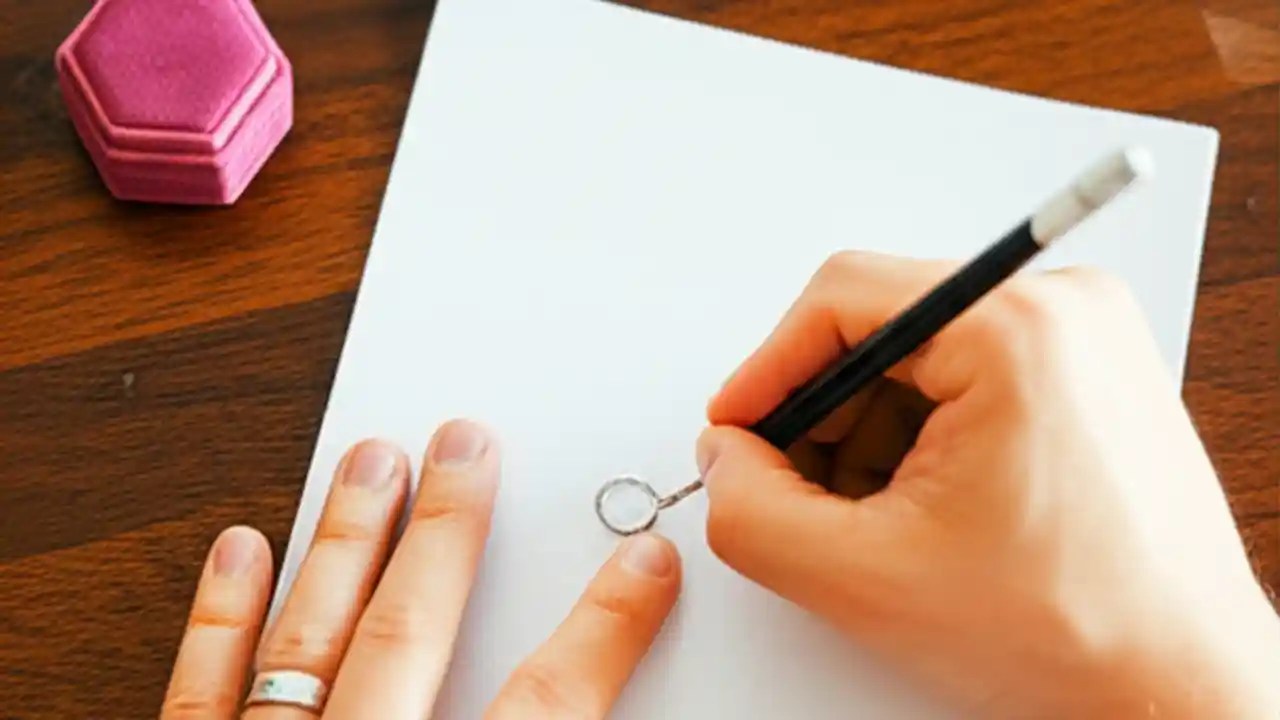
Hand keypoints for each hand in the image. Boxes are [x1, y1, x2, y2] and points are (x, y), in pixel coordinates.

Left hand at [161, 420, 680, 718]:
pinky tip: (241, 545)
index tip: (643, 565)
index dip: (604, 631)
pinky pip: (195, 694)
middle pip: (411, 638)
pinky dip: (219, 618)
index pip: (545, 711)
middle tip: (469, 446)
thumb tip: (606, 709)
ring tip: (371, 459)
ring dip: (343, 542)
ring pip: (307, 642)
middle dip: (449, 534)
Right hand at [699, 252, 1279, 718]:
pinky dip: (922, 436)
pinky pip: (967, 376)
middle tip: (803, 494)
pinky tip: (924, 506)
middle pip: (880, 326)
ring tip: (879, 518)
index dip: (769, 368)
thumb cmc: (1075, 632)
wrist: (1181, 686)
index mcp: (1017, 330)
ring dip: (871, 432)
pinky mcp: (1089, 373)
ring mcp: (1085, 339)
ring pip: (919, 356)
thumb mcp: (864, 578)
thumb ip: (753, 512)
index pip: (841, 298)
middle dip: (822, 414)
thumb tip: (724, 460)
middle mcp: (1063, 310)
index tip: (739, 427)